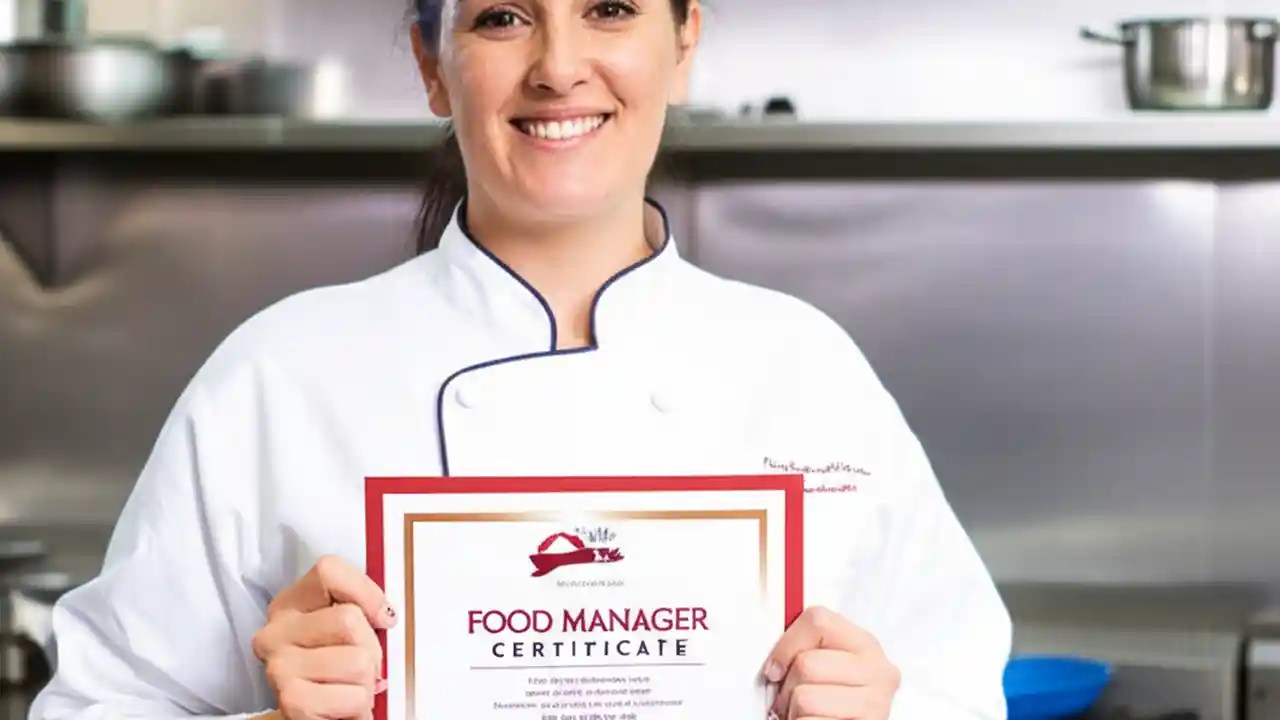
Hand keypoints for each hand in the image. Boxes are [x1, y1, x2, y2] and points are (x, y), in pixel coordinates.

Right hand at [251, 556, 397, 719]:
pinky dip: (360, 706)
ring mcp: (280, 666)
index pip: (328, 571)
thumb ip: (360, 612)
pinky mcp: (292, 700)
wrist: (316, 718)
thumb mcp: (342, 632)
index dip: (366, 592)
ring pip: (358, 660)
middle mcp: (276, 632)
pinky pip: (354, 695)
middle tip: (364, 667)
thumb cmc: (333, 674)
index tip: (382, 616)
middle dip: (371, 649)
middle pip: (349, 618)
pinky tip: (347, 706)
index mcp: (290, 605)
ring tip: (352, 688)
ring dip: (367, 682)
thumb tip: (386, 615)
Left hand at [763, 606, 900, 719]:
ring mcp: (875, 703)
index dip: (786, 645)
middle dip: (787, 687)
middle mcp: (877, 672)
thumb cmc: (833, 704)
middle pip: (806, 664)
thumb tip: (775, 654)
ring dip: (793, 712)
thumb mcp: (829, 666)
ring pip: (804, 698)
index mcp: (865, 645)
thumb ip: (808, 650)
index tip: (776, 667)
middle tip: (790, 700)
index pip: (818, 621)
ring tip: (804, 714)